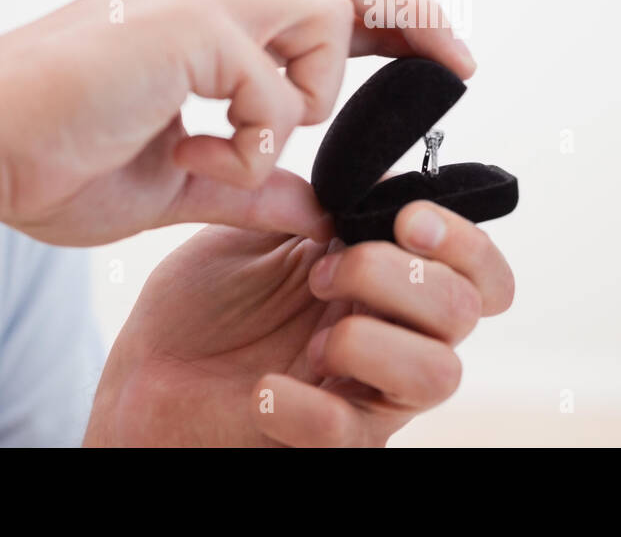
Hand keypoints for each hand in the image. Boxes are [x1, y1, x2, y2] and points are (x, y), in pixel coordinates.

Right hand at [0, 0, 471, 245]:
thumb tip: (312, 203)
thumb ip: (247, 181)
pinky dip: (257, 141)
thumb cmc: (50, 157)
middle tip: (460, 62)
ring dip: (311, 97)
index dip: (391, 17)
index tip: (442, 59)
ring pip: (326, 18)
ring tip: (242, 141)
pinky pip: (275, 85)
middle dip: (413, 10)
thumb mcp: (173, 178)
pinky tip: (198, 153)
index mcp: (200, 9)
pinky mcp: (188, 24)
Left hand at [82, 193, 514, 445]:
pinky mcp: (327, 443)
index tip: (407, 219)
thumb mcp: (259, 232)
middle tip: (325, 273)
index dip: (467, 245)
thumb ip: (322, 204)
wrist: (141, 378)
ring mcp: (367, 395)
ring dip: (371, 340)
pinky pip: (350, 432)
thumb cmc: (205, 306)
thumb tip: (387, 177)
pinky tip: (265, 390)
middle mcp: (396, 338)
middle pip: (462, 313)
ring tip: (311, 339)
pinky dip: (307, 406)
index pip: (479, 274)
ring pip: (437, 375)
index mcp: (391, 282)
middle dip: (400, 278)